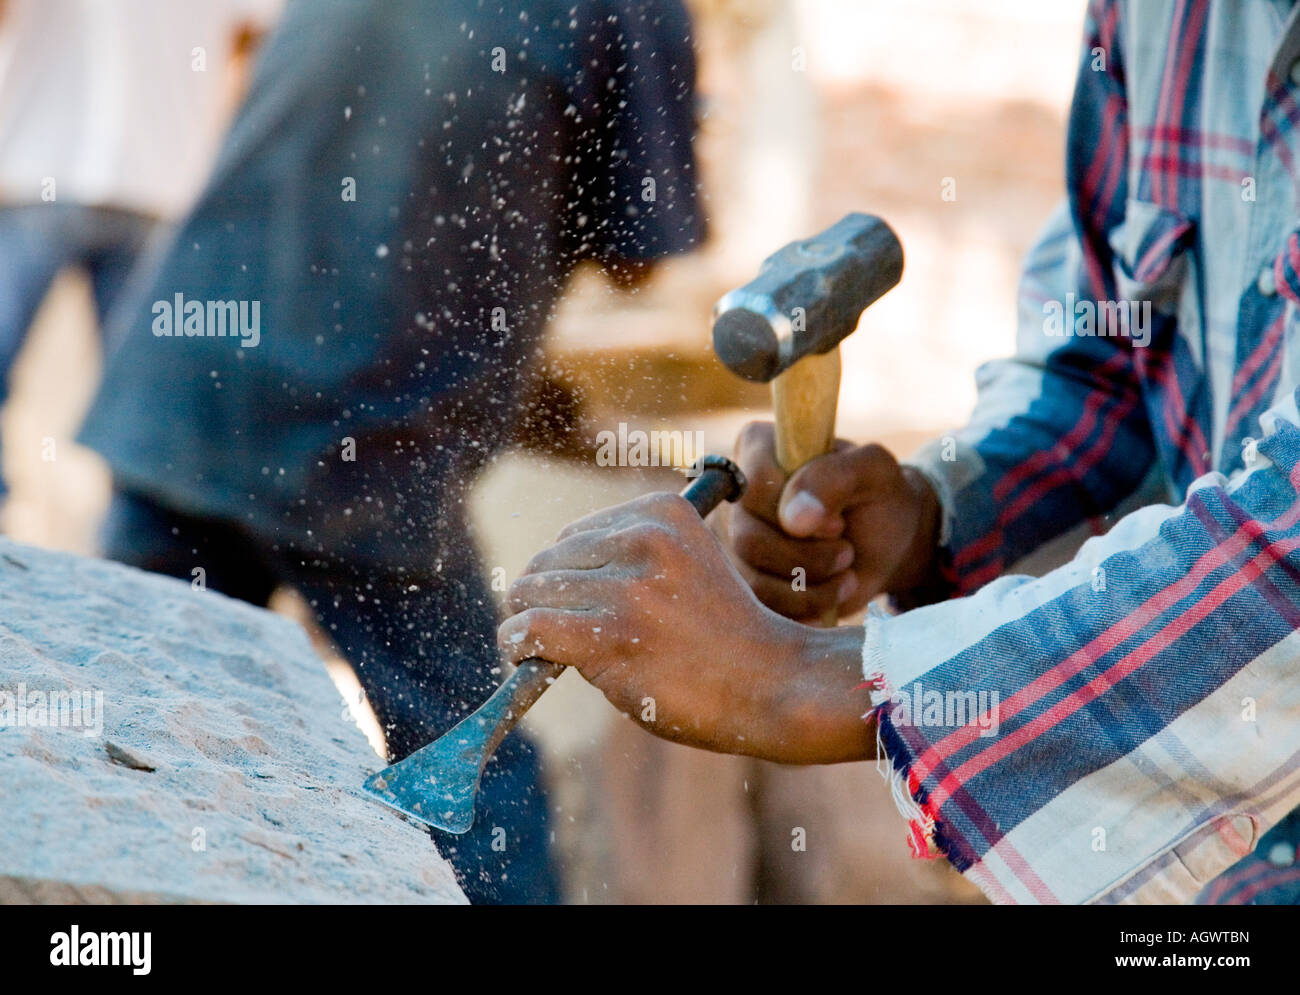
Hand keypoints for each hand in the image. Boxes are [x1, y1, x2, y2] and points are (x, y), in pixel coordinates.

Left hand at [499, 491, 873, 763]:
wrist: (776, 685)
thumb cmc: (728, 637)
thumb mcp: (686, 567)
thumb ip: (629, 559)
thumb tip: (544, 578)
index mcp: (662, 511)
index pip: (576, 535)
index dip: (571, 577)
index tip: (585, 608)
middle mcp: (643, 537)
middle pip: (548, 561)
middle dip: (547, 599)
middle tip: (564, 637)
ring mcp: (628, 585)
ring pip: (530, 591)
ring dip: (531, 623)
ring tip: (553, 652)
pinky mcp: (611, 634)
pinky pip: (528, 628)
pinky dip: (517, 645)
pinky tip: (528, 659)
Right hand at [730, 422, 941, 621]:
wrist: (885, 546)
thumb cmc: (878, 498)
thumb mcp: (874, 472)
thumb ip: (834, 478)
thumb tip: (793, 519)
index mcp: (758, 448)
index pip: (754, 485)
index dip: (796, 512)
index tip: (838, 523)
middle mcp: (734, 494)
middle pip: (747, 539)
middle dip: (807, 558)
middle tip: (846, 553)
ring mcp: (732, 539)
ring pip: (751, 581)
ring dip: (809, 588)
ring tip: (844, 577)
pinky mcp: (743, 581)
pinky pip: (758, 609)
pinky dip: (802, 610)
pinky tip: (827, 598)